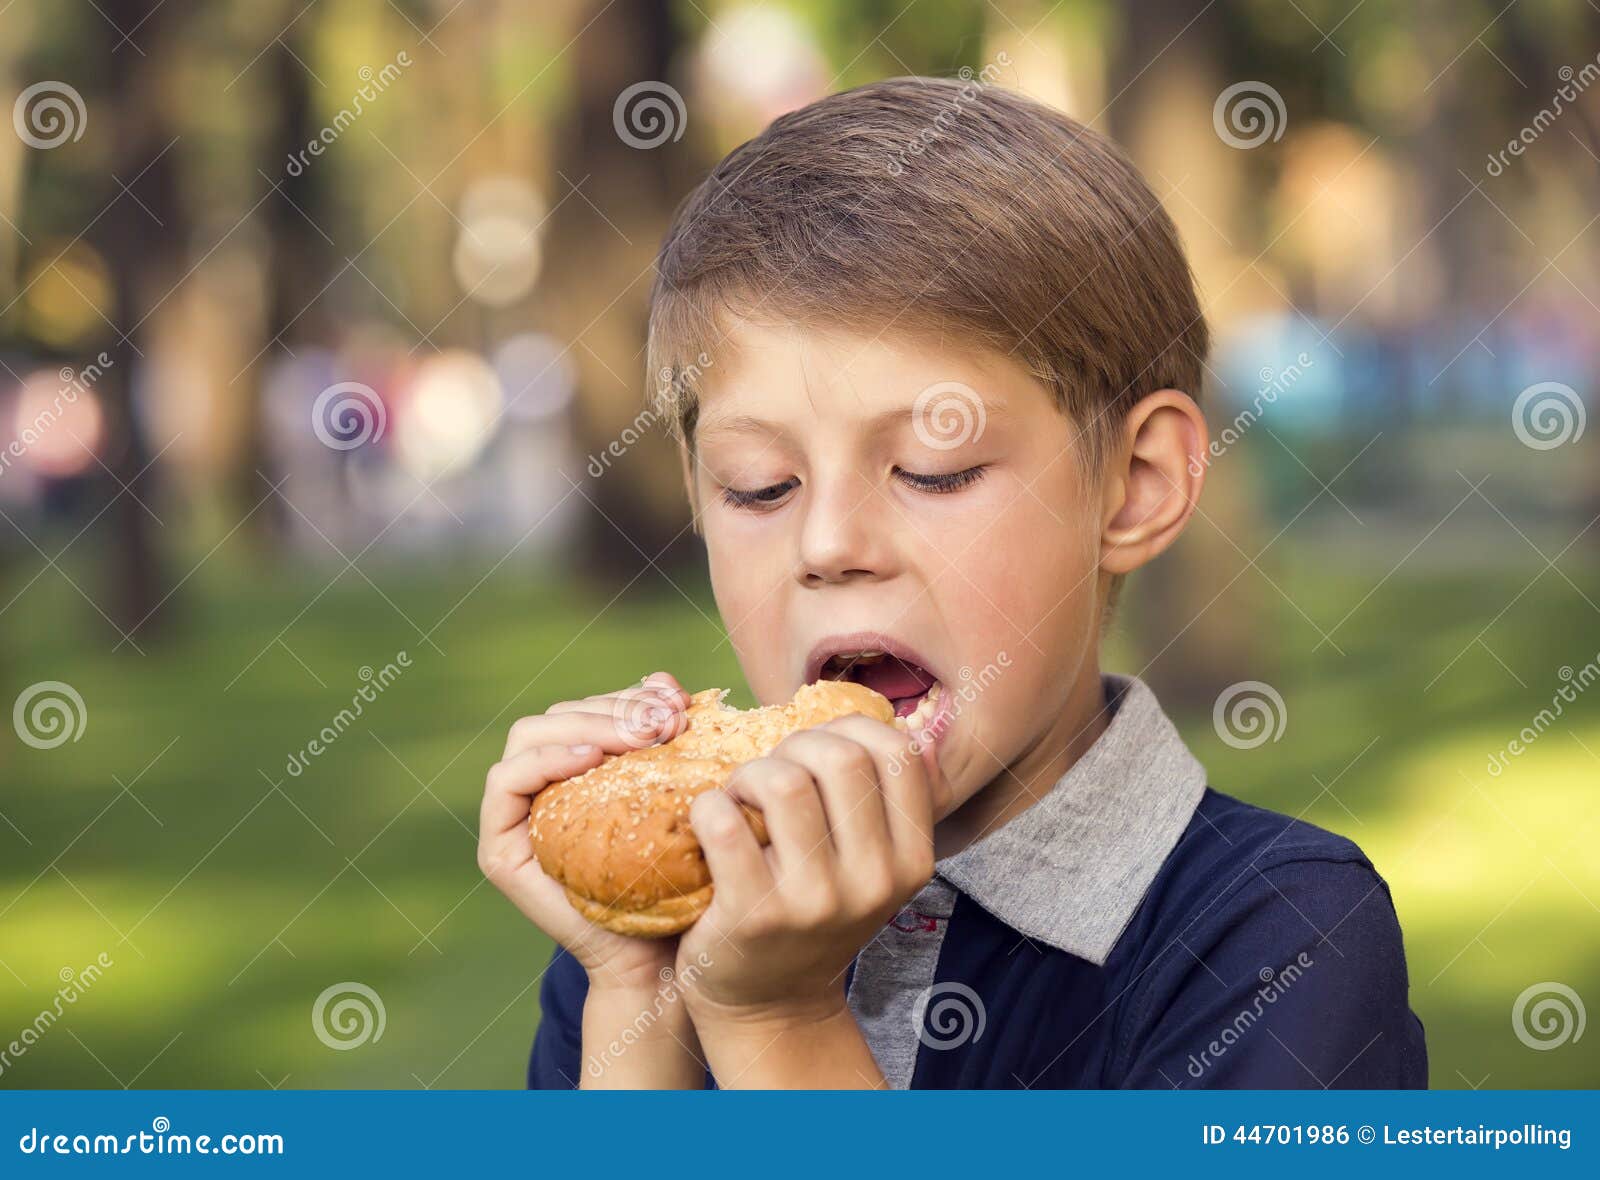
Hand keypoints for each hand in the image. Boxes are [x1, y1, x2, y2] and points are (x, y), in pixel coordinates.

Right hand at [477, 670, 691, 992]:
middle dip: (616, 708)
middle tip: (667, 722)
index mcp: (580, 768)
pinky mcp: (500, 848)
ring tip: (642, 737)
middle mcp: (542, 785)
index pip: (589, 707)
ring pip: (533, 734)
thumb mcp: (679, 793)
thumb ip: (668, 739)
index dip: (629, 694)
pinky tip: (591, 760)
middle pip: (561, 714)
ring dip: (588, 724)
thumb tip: (668, 683)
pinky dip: (545, 760)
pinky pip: (504, 781)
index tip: (676, 702)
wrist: (662, 956)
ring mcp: (515, 815)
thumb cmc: (678, 876)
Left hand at [677, 713, 945, 1027]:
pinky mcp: (753, 914)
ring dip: (749, 773)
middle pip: (840, 757)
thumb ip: (880, 802)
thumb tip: (895, 724)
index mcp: (911, 860)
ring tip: (739, 795)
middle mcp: (874, 881)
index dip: (851, 731)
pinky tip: (710, 822)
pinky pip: (723, 820)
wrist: (770, 1006)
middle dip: (794, 747)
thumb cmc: (813, 914)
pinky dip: (707, 805)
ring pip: (784, 781)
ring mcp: (815, 901)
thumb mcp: (868, 866)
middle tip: (770, 773)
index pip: (898, 753)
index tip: (818, 751)